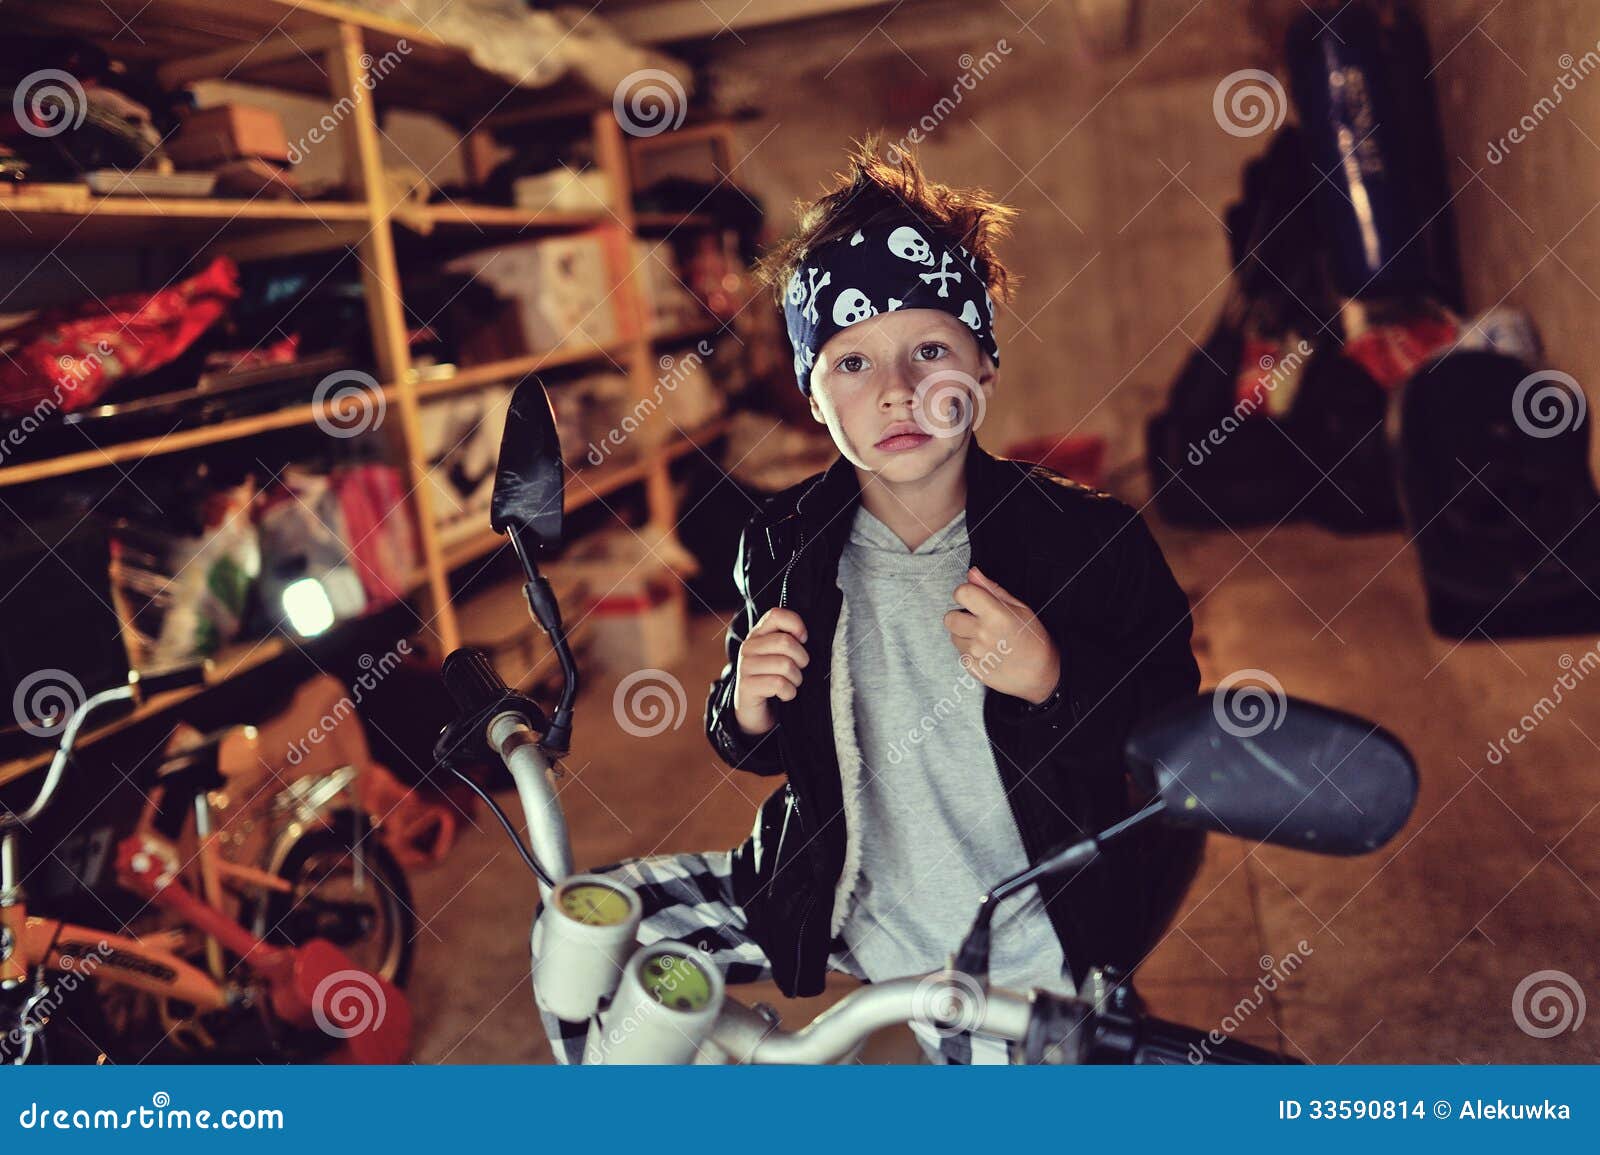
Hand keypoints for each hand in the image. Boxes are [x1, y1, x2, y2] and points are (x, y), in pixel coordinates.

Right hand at [733, 607, 809, 736]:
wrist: (755, 712)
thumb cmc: (774, 679)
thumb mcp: (782, 656)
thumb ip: (790, 640)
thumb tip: (805, 635)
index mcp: (758, 634)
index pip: (776, 615)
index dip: (796, 624)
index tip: (803, 640)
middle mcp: (748, 647)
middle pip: (785, 642)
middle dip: (801, 659)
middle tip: (799, 669)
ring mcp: (745, 666)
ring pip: (785, 665)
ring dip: (796, 679)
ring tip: (791, 683)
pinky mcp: (746, 686)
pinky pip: (778, 684)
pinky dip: (789, 692)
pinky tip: (784, 695)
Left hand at [944, 566, 1060, 704]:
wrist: (1040, 674)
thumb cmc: (1033, 639)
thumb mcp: (1020, 608)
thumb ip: (992, 589)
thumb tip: (972, 573)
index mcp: (996, 614)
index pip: (962, 593)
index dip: (965, 593)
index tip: (973, 598)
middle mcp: (983, 633)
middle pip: (950, 617)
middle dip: (960, 615)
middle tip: (977, 620)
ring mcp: (976, 653)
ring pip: (953, 636)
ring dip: (964, 634)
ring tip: (985, 638)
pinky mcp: (972, 668)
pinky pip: (959, 654)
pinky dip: (969, 652)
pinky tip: (986, 652)